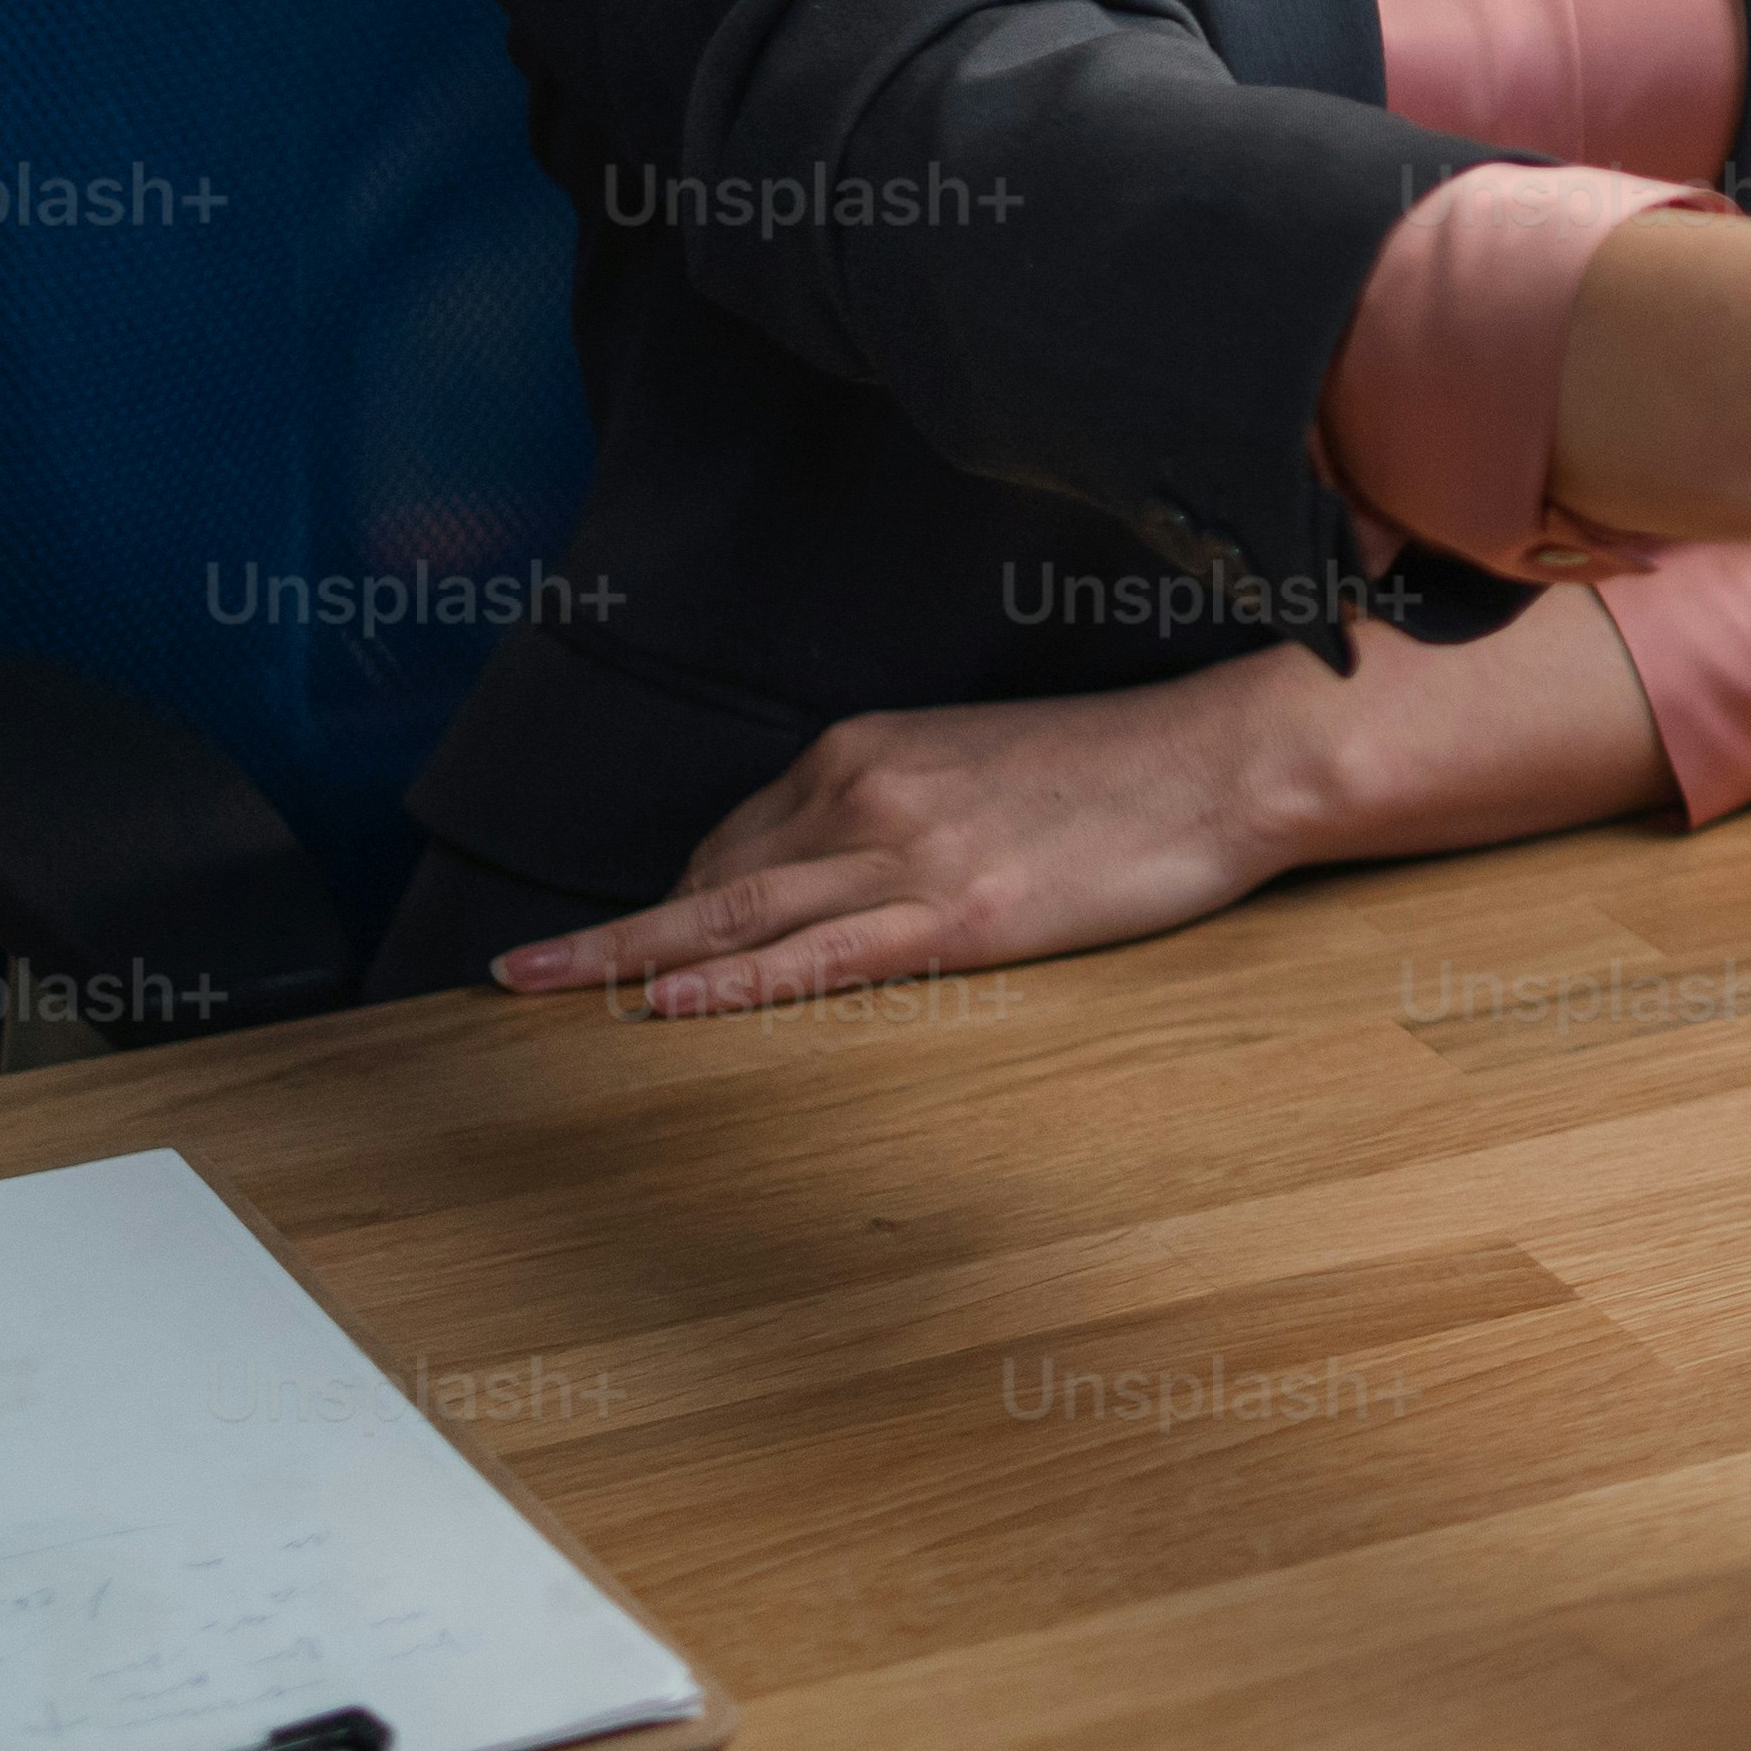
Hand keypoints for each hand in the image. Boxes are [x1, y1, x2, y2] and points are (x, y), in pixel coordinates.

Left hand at [502, 658, 1356, 1016]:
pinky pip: (817, 960)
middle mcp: (867, 789)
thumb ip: (902, 807)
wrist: (1226, 760)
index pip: (740, 838)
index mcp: (871, 747)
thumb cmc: (1124, 769)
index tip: (627, 946)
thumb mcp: (985, 766)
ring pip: (735, 916)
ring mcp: (908, 854)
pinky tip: (664, 1004)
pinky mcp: (958, 917)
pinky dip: (730, 984)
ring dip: (623, 956)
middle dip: (616, 933)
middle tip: (525, 979)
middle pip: (712, 877)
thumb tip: (845, 869)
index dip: (677, 901)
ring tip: (533, 991)